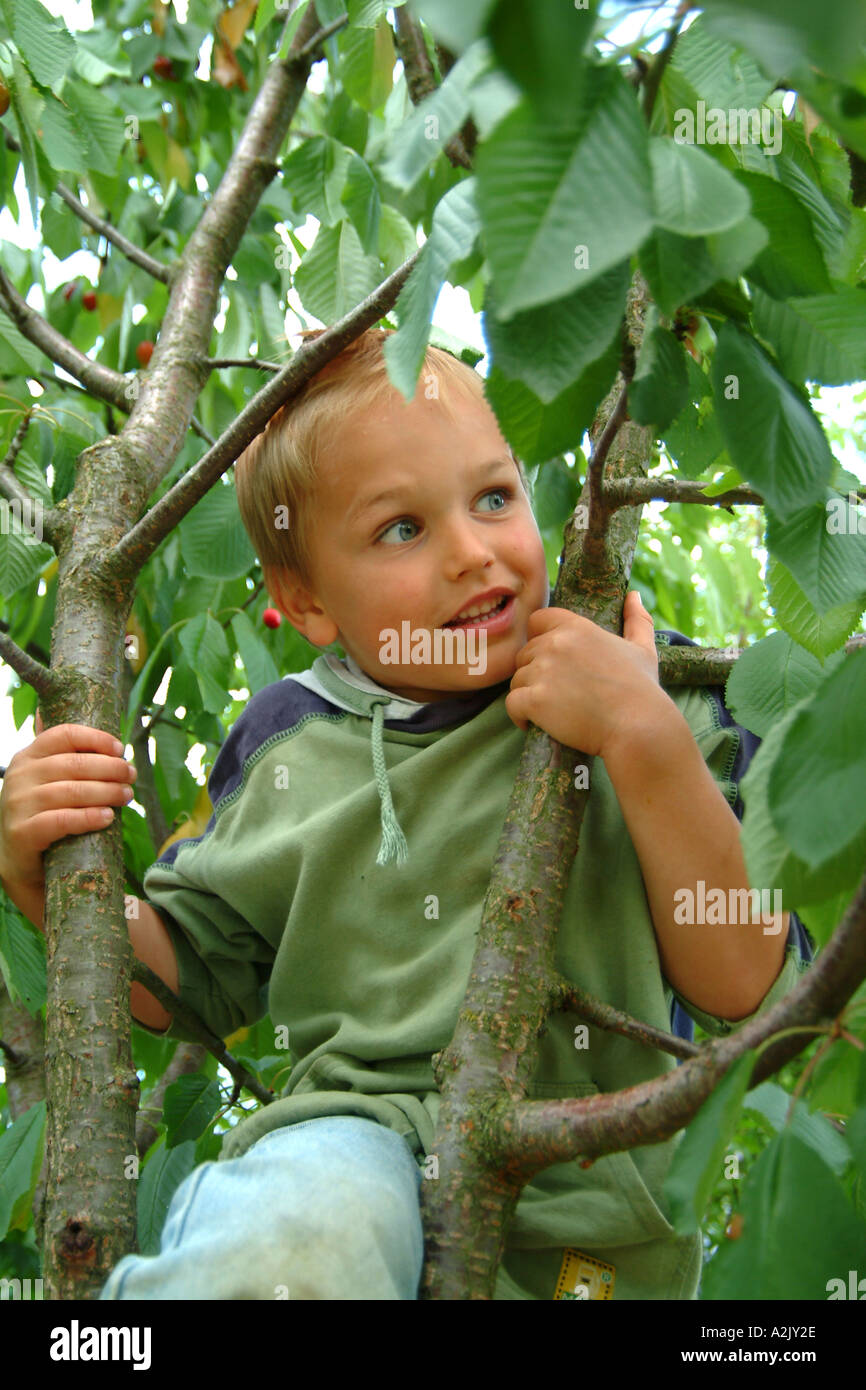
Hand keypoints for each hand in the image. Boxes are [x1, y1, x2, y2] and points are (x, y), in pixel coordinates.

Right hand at [0, 712, 136, 891]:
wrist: (18, 859)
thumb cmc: (43, 814)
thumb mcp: (49, 781)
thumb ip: (66, 758)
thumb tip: (95, 735)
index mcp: (28, 756)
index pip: (64, 734)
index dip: (96, 739)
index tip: (120, 750)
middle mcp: (19, 776)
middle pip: (74, 764)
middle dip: (110, 768)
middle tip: (131, 776)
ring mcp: (18, 804)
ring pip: (72, 791)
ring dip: (106, 792)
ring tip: (126, 796)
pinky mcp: (22, 832)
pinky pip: (61, 820)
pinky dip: (88, 818)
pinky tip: (107, 817)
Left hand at [505, 591, 662, 755]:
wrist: (637, 725)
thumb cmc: (641, 688)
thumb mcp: (643, 648)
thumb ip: (636, 619)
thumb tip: (633, 595)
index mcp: (576, 628)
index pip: (538, 620)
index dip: (538, 637)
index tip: (548, 657)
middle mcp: (555, 644)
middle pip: (524, 653)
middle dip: (534, 671)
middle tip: (554, 691)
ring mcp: (543, 672)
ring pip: (517, 679)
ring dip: (528, 694)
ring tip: (548, 710)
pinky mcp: (534, 700)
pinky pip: (511, 703)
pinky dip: (519, 715)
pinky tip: (532, 723)